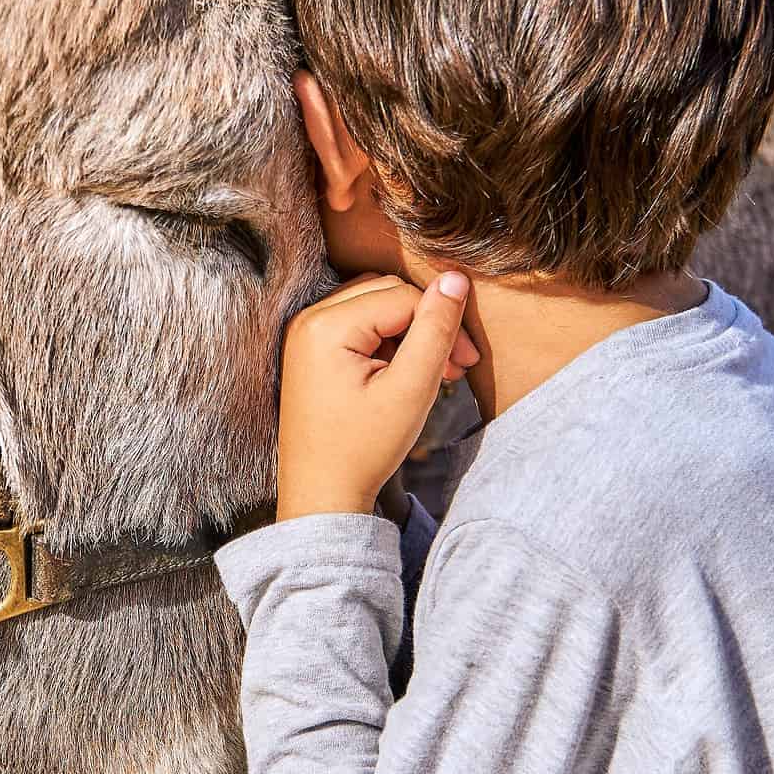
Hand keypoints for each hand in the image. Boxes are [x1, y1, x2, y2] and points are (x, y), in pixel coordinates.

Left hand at [276, 272, 477, 519]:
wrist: (322, 495)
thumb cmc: (363, 449)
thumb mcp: (411, 389)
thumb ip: (435, 330)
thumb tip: (455, 278)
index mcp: (325, 326)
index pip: (403, 298)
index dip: (443, 323)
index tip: (468, 363)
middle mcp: (308, 320)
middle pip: (387, 294)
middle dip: (426, 325)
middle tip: (455, 368)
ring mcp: (306, 335)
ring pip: (375, 307)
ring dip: (410, 332)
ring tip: (434, 373)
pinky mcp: (311, 350)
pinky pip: (358, 327)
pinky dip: (388, 343)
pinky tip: (407, 373)